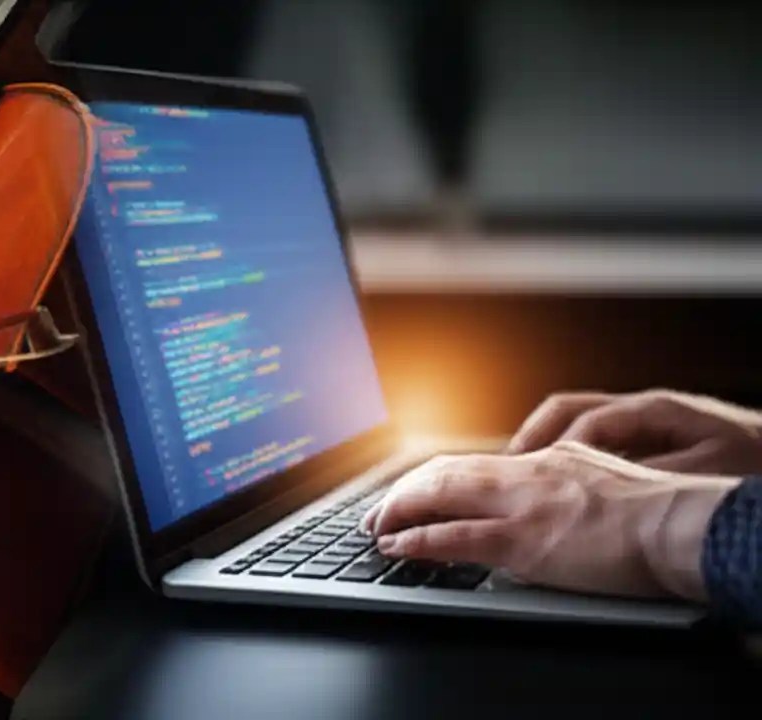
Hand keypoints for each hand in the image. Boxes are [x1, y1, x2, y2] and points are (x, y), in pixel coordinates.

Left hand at [363, 442, 739, 600]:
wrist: (681, 525)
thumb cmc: (657, 512)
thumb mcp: (602, 476)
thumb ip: (565, 480)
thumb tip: (543, 500)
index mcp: (546, 458)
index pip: (472, 462)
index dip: (431, 477)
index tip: (410, 491)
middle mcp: (526, 473)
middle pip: (444, 472)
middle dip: (403, 492)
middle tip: (377, 511)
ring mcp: (521, 506)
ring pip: (440, 495)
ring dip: (399, 511)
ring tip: (376, 527)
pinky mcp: (523, 540)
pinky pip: (454, 537)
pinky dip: (418, 540)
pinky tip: (399, 546)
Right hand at [507, 389, 761, 475]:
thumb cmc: (754, 464)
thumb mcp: (705, 470)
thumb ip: (650, 475)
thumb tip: (602, 483)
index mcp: (652, 409)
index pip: (582, 418)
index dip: (548, 445)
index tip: (525, 472)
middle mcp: (641, 410)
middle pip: (566, 410)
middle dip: (531, 437)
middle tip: (505, 468)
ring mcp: (643, 424)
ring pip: (576, 424)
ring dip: (544, 447)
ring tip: (520, 475)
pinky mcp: (648, 444)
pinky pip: (595, 444)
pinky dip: (567, 459)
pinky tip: (559, 486)